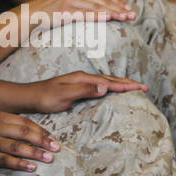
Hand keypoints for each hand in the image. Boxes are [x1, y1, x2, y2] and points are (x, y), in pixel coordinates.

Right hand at [0, 111, 59, 171]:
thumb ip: (12, 126)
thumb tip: (39, 134)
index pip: (25, 122)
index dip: (41, 131)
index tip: (54, 139)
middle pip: (23, 132)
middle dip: (42, 140)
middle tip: (56, 148)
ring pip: (16, 146)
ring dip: (34, 152)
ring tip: (49, 158)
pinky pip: (4, 160)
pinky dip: (19, 163)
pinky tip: (31, 167)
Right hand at [29, 0, 135, 22]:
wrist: (33, 13)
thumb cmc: (55, 10)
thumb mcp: (73, 1)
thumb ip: (88, 1)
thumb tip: (105, 9)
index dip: (119, 1)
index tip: (130, 9)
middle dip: (120, 8)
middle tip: (133, 15)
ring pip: (97, 6)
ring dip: (113, 13)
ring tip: (125, 18)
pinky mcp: (65, 9)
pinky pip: (85, 14)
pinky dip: (97, 16)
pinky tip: (108, 19)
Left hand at [30, 71, 147, 113]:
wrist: (30, 96)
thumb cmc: (46, 97)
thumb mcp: (64, 95)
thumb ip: (84, 90)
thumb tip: (104, 87)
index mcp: (83, 78)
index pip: (110, 82)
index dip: (126, 86)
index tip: (141, 88)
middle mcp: (84, 77)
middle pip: (111, 80)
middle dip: (128, 83)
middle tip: (144, 87)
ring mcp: (81, 81)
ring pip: (107, 82)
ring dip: (122, 84)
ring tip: (134, 87)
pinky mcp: (78, 87)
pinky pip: (100, 86)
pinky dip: (111, 87)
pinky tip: (112, 90)